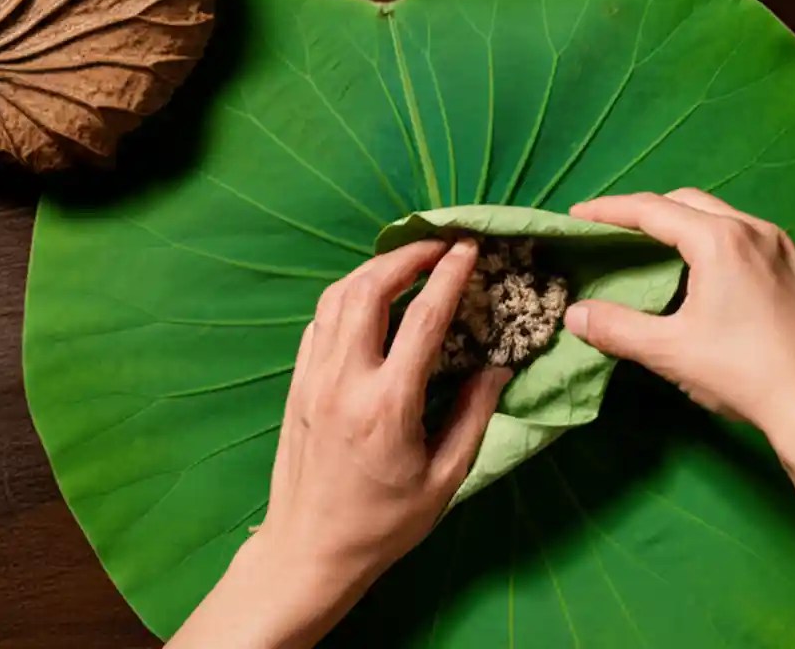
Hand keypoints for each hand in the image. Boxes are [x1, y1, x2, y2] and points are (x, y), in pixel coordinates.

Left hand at [259, 237, 510, 579]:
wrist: (309, 551)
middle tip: (439, 244)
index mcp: (387, 406)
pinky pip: (320, 322)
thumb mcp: (444, 479)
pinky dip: (347, 297)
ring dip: (374, 270)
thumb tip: (497, 366)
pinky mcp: (297, 385)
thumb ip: (473, 417)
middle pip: (369, 290)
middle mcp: (344, 382)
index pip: (422, 319)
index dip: (449, 276)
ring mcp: (313, 380)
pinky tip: (370, 298)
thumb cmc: (384, 524)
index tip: (469, 248)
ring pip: (336, 298)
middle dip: (406, 256)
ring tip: (408, 261)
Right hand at [564, 189, 794, 463]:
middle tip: (613, 231)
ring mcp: (782, 248)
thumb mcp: (670, 351)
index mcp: (720, 240)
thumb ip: (617, 328)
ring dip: (682, 225)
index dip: (609, 210)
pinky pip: (745, 238)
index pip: (653, 210)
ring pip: (721, 218)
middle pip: (688, 203)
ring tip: (653, 249)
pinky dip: (712, 241)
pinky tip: (703, 273)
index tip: (577, 214)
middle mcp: (754, 230)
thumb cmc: (743, 372)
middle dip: (646, 211)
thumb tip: (575, 314)